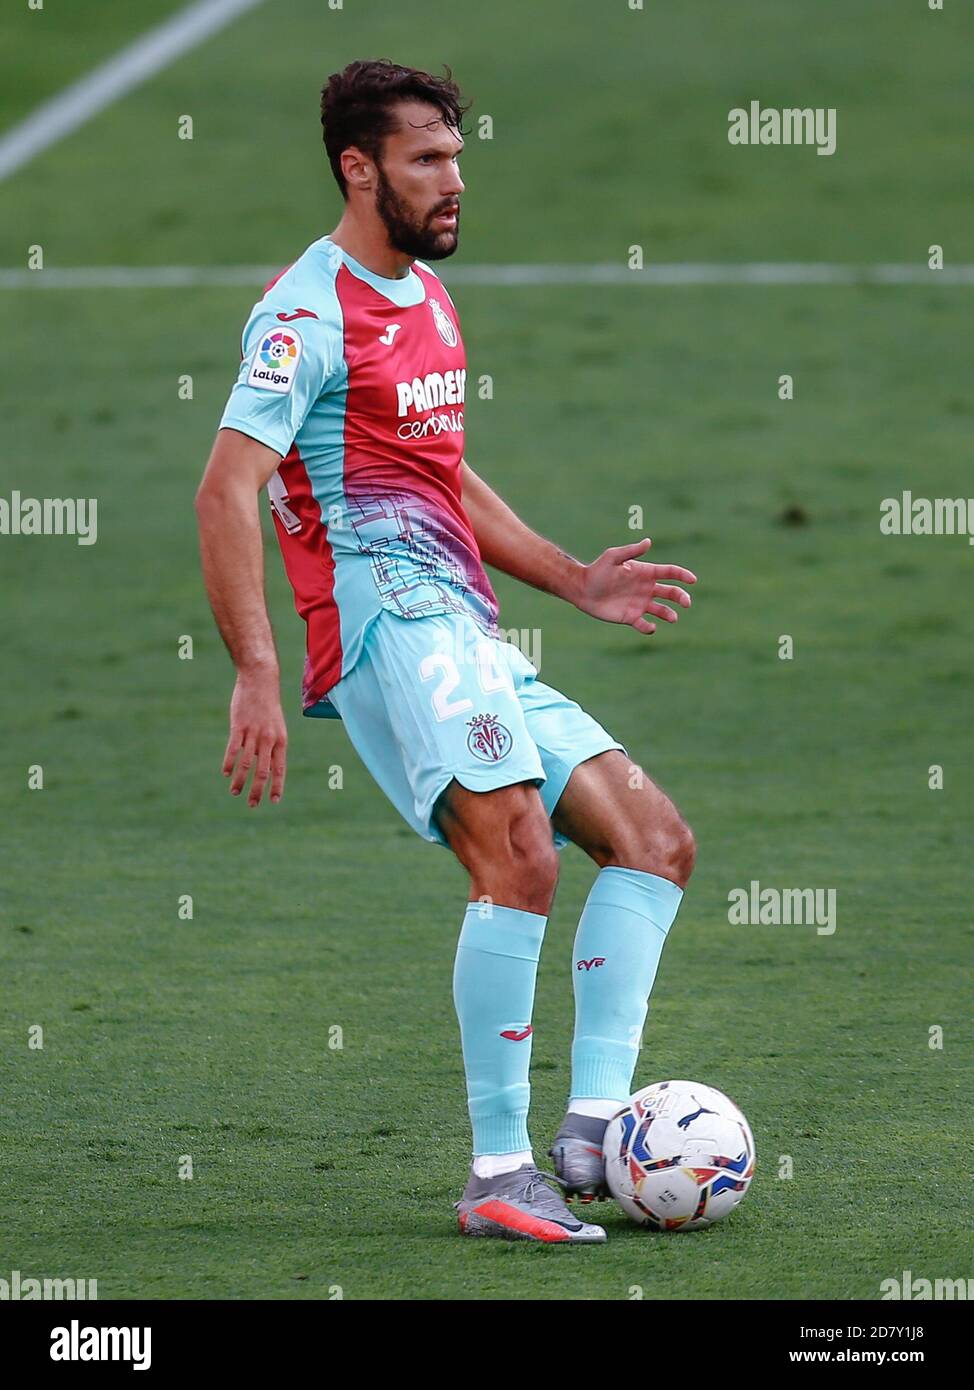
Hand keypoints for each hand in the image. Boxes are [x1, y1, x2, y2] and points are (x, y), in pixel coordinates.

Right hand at [222, 667, 287, 806]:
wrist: (260, 681)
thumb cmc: (268, 706)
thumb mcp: (275, 727)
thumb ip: (270, 748)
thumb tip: (265, 769)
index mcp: (281, 740)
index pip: (279, 769)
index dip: (277, 786)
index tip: (273, 801)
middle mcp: (269, 739)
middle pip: (263, 771)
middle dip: (257, 791)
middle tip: (252, 805)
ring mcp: (253, 733)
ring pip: (246, 763)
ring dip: (239, 780)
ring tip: (234, 792)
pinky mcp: (239, 726)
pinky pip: (233, 749)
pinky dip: (228, 762)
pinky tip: (224, 772)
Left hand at [574, 537, 695, 633]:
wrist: (582, 589)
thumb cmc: (597, 570)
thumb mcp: (613, 557)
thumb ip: (631, 551)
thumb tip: (648, 542)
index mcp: (645, 573)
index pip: (670, 573)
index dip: (683, 575)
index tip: (693, 580)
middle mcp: (646, 588)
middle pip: (671, 593)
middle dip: (681, 597)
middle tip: (686, 603)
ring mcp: (640, 603)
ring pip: (662, 610)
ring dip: (669, 614)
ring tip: (672, 617)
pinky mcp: (631, 617)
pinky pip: (645, 625)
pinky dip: (650, 627)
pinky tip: (650, 627)